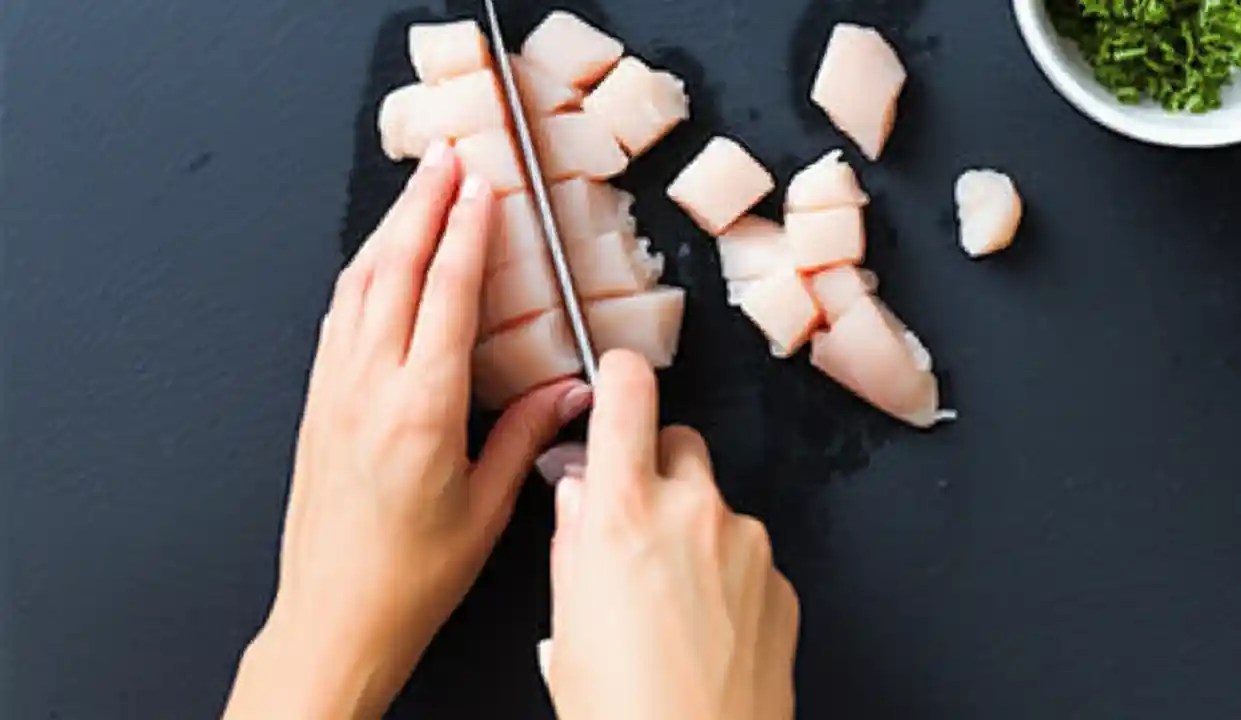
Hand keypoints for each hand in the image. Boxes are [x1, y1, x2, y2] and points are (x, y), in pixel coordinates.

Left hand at [223, 143, 590, 719]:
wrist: (333, 615)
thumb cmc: (410, 576)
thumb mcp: (487, 508)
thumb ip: (527, 434)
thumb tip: (572, 390)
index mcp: (421, 410)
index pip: (447, 294)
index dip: (468, 231)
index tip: (483, 186)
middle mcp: (368, 388)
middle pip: (395, 269)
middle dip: (425, 204)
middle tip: (448, 156)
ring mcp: (334, 390)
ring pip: (359, 284)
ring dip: (390, 228)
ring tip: (418, 188)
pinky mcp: (317, 402)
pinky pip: (339, 317)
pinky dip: (362, 274)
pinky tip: (376, 260)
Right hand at [543, 351, 799, 719]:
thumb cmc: (621, 711)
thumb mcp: (565, 621)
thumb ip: (572, 539)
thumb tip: (579, 494)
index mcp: (623, 514)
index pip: (629, 394)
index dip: (619, 375)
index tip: (616, 379)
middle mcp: (692, 511)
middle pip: (679, 442)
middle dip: (655, 467)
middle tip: (634, 522)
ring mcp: (747, 544)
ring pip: (715, 502)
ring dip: (693, 527)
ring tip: (671, 599)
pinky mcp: (782, 581)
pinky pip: (748, 551)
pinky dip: (727, 571)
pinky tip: (707, 627)